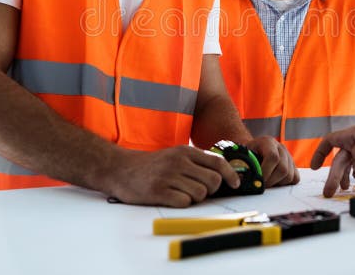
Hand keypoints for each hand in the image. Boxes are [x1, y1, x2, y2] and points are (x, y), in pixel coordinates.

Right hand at [104, 145, 239, 207]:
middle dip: (210, 190)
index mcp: (185, 152)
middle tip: (197, 190)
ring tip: (179, 192)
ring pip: (200, 194)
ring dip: (194, 198)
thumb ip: (196, 163)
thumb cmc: (152, 165)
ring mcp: (169, 176)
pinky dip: (181, 203)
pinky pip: (184, 203)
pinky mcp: (159, 191)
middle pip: (213, 181)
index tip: (235, 184)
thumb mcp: (174, 155)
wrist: (120, 169)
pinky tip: (171, 197)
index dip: (230, 175)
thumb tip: (222, 177)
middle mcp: (179, 162)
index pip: (218, 162)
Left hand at [246, 136, 299, 186]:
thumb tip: (241, 178)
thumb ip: (242, 164)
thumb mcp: (243, 155)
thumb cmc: (248, 153)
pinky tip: (275, 181)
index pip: (272, 157)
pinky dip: (285, 183)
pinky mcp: (293, 165)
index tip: (258, 180)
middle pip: (283, 169)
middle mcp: (281, 148)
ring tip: (267, 182)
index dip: (266, 171)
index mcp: (268, 142)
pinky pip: (295, 178)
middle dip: (270, 181)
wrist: (255, 149)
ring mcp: (289, 156)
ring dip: (277, 183)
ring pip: (289, 175)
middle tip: (261, 185)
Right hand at [311, 120, 354, 197]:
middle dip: (332, 175)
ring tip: (341, 190)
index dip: (320, 153)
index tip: (314, 167)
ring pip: (349, 166)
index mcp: (354, 134)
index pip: (330, 141)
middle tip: (329, 191)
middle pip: (339, 159)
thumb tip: (354, 169)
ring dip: (343, 178)